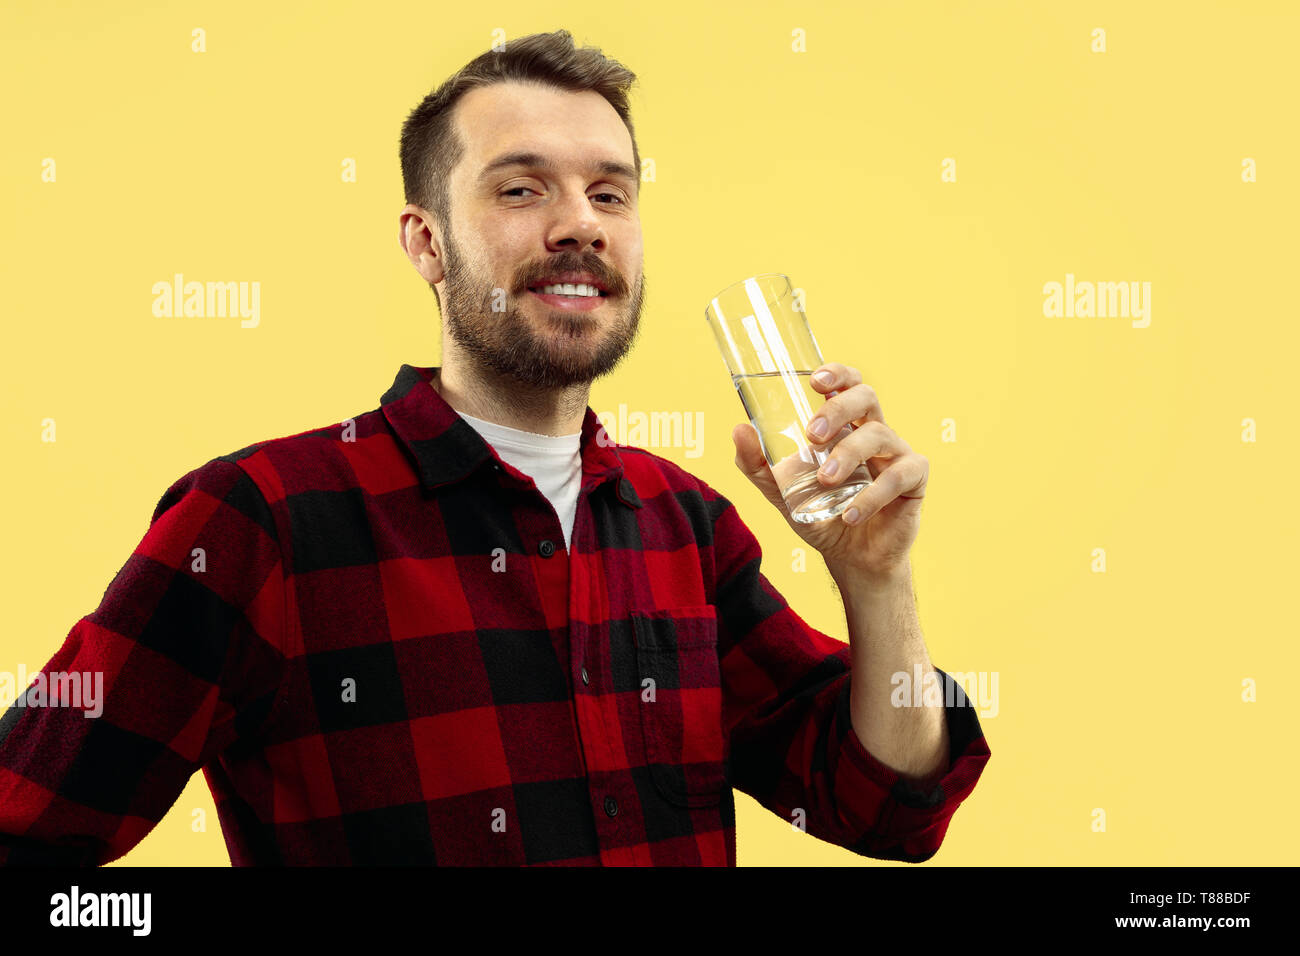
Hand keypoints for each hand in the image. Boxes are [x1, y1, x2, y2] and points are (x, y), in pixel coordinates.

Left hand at [731, 361, 927, 577]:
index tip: (815, 382)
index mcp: (845, 426)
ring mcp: (896, 453)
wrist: (851, 558)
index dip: (837, 374)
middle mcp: (873, 432)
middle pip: (866, 397)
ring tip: (825, 482)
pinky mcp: (914, 480)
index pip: (848, 384)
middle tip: (812, 435)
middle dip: (838, 409)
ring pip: (879, 435)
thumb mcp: (781, 491)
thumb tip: (739, 429)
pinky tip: (849, 514)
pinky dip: (872, 495)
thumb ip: (757, 464)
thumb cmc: (820, 514)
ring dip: (848, 455)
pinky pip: (900, 475)